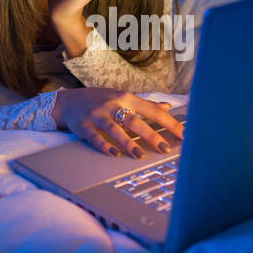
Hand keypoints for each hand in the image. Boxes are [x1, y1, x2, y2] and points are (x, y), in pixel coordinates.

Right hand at [51, 88, 184, 156]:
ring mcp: (97, 115)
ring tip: (140, 155)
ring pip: (115, 129)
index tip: (183, 135)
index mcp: (126, 98)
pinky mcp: (84, 126)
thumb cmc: (100, 100)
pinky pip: (95, 137)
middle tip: (165, 149)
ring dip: (128, 143)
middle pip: (135, 121)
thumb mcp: (123, 97)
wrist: (69, 101)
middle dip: (151, 135)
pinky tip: (114, 154)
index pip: (152, 111)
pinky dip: (104, 146)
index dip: (169, 123)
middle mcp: (113, 105)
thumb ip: (145, 104)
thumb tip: (167, 107)